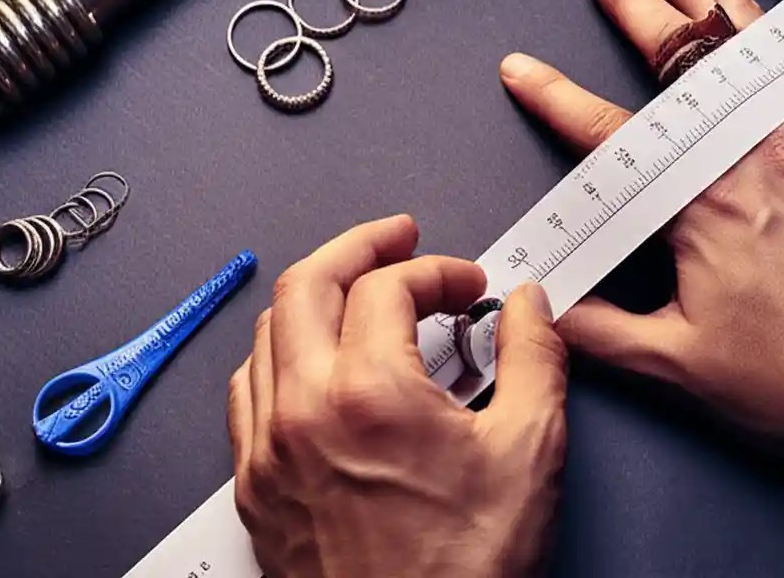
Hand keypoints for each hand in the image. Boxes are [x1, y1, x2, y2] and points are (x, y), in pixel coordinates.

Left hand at [227, 215, 567, 577]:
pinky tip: (313, 365)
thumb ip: (535, 358)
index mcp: (368, 393)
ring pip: (267, 334)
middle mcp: (302, 412)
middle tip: (398, 240)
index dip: (438, 269)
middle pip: (307, 284)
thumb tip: (529, 307)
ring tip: (360, 295)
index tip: (469, 286)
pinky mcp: (256, 488)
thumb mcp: (529, 453)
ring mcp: (267, 452)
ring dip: (316, 298)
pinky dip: (281, 356)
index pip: (391, 285)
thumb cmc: (464, 575)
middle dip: (359, 249)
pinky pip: (248, 393)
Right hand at [498, 0, 783, 452]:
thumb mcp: (679, 365)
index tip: (522, 70)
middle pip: (686, 59)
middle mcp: (764, 149)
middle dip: (634, 4)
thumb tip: (543, 310)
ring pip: (772, 39)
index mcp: (704, 199)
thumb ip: (600, 331)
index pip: (609, 133)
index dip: (554, 99)